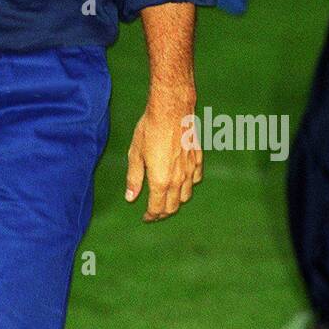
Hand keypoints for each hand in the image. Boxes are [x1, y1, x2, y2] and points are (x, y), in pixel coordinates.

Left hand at [125, 99, 201, 222]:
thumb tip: (130, 197)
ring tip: (167, 198)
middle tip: (154, 211)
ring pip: (186, 195)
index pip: (157, 208)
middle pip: (173, 206)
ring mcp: (190, 170)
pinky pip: (196, 179)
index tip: (146, 218)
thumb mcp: (136, 154)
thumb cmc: (150, 129)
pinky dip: (189, 184)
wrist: (172, 110)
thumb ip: (134, 178)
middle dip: (163, 212)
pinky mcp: (198, 159)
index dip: (151, 216)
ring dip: (176, 200)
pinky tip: (182, 180)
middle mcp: (178, 179)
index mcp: (160, 180)